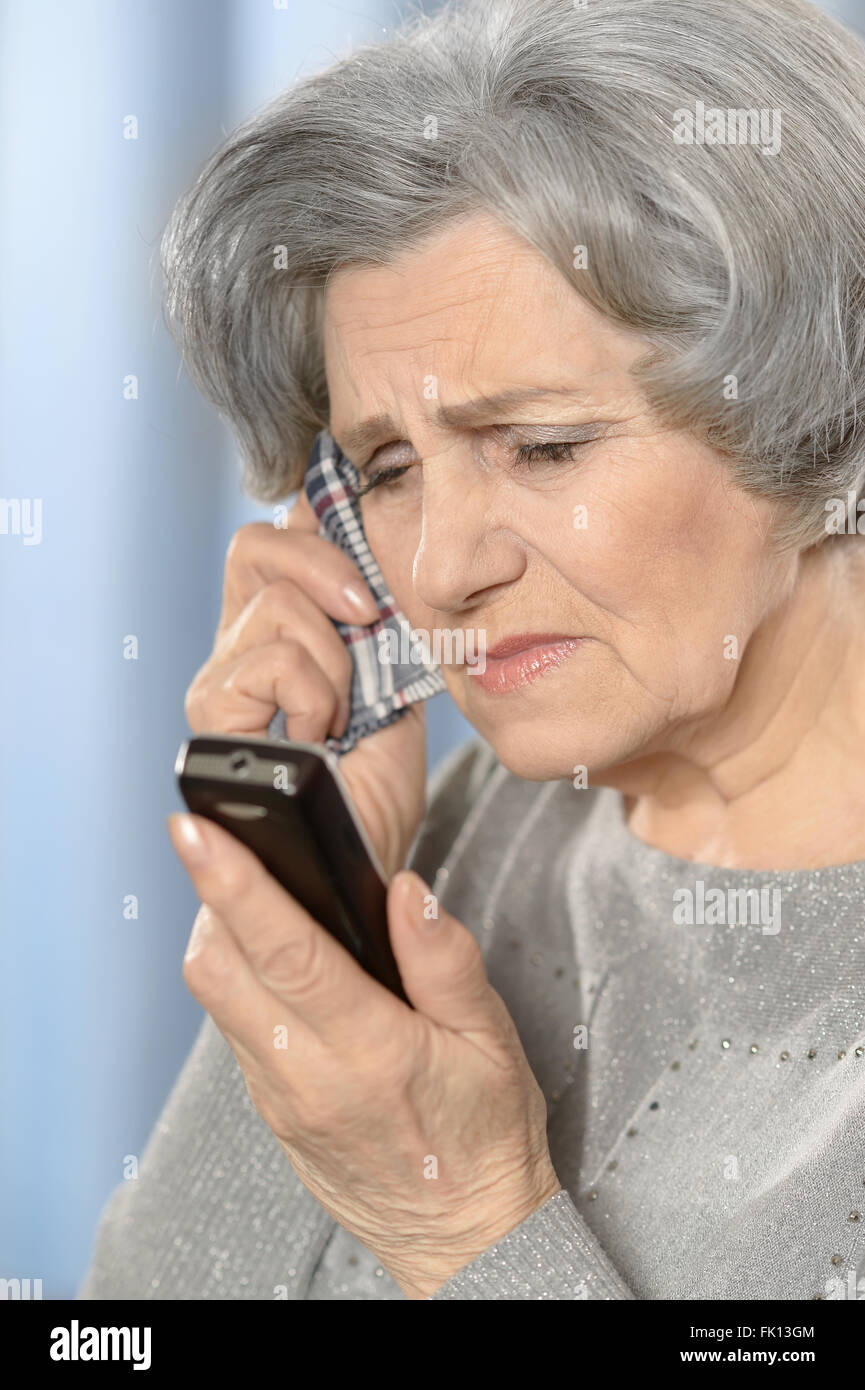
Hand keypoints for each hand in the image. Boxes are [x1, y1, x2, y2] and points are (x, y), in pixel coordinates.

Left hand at [168, 812, 561, 1299]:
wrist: (464, 1239)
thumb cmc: (486, 1139)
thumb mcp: (493, 1043)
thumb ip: (446, 962)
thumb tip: (408, 891)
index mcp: (370, 1052)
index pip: (287, 953)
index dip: (237, 885)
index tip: (200, 833)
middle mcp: (308, 1078)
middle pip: (222, 970)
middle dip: (207, 895)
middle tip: (214, 838)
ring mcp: (280, 1098)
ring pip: (218, 997)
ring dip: (219, 933)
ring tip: (244, 888)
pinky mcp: (271, 1109)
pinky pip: (235, 1029)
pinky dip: (238, 978)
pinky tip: (268, 956)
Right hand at [184, 494, 425, 877]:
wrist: (356, 864)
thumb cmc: (374, 794)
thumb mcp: (395, 691)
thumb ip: (378, 626)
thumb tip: (370, 548)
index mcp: (279, 638)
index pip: (272, 543)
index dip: (314, 526)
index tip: (365, 557)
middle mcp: (238, 651)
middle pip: (253, 545)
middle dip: (326, 568)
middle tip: (365, 619)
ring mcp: (220, 680)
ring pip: (277, 602)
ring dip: (333, 661)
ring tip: (337, 720)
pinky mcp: (211, 714)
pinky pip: (273, 659)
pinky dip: (313, 692)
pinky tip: (317, 736)